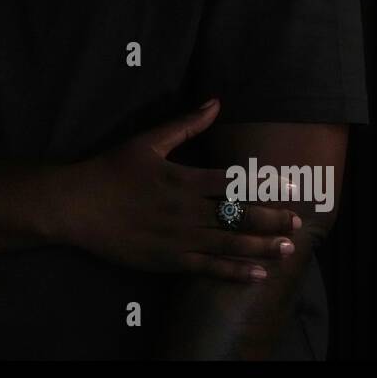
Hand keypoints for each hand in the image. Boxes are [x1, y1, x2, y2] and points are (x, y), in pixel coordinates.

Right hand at [51, 100, 300, 279]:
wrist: (78, 206)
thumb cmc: (111, 170)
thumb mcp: (147, 141)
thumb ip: (185, 125)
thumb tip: (216, 102)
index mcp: (184, 179)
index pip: (234, 182)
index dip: (265, 184)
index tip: (291, 187)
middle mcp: (186, 210)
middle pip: (238, 215)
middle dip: (272, 219)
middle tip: (298, 223)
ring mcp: (178, 238)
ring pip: (229, 243)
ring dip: (261, 247)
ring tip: (286, 249)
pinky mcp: (167, 260)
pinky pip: (208, 268)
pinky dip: (234, 271)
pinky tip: (257, 275)